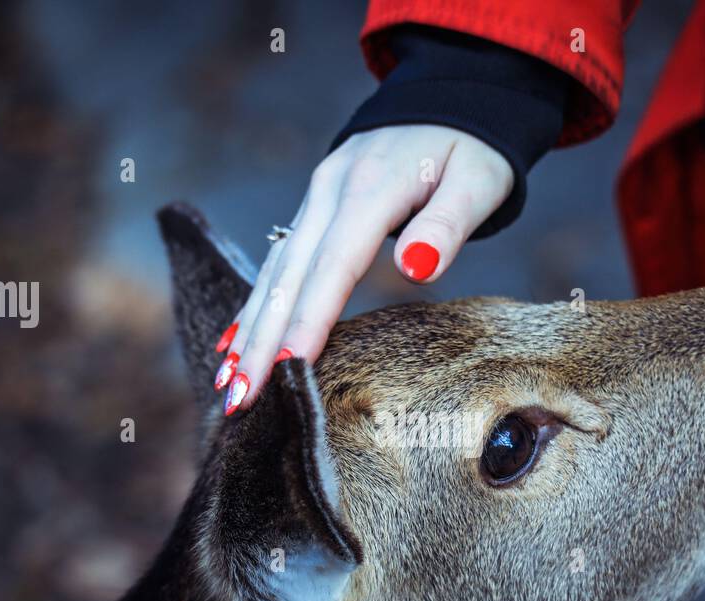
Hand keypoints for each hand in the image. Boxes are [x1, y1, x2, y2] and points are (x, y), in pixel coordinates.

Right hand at [214, 124, 513, 413]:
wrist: (448, 97)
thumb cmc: (470, 147)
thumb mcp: (477, 180)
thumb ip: (447, 223)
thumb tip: (414, 264)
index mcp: (369, 189)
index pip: (334, 266)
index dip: (310, 320)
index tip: (290, 368)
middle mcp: (329, 193)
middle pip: (289, 276)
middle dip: (262, 341)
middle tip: (240, 399)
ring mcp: (315, 200)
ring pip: (274, 272)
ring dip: (249, 330)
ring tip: (228, 384)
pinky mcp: (314, 210)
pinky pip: (278, 263)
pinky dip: (255, 306)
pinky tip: (234, 344)